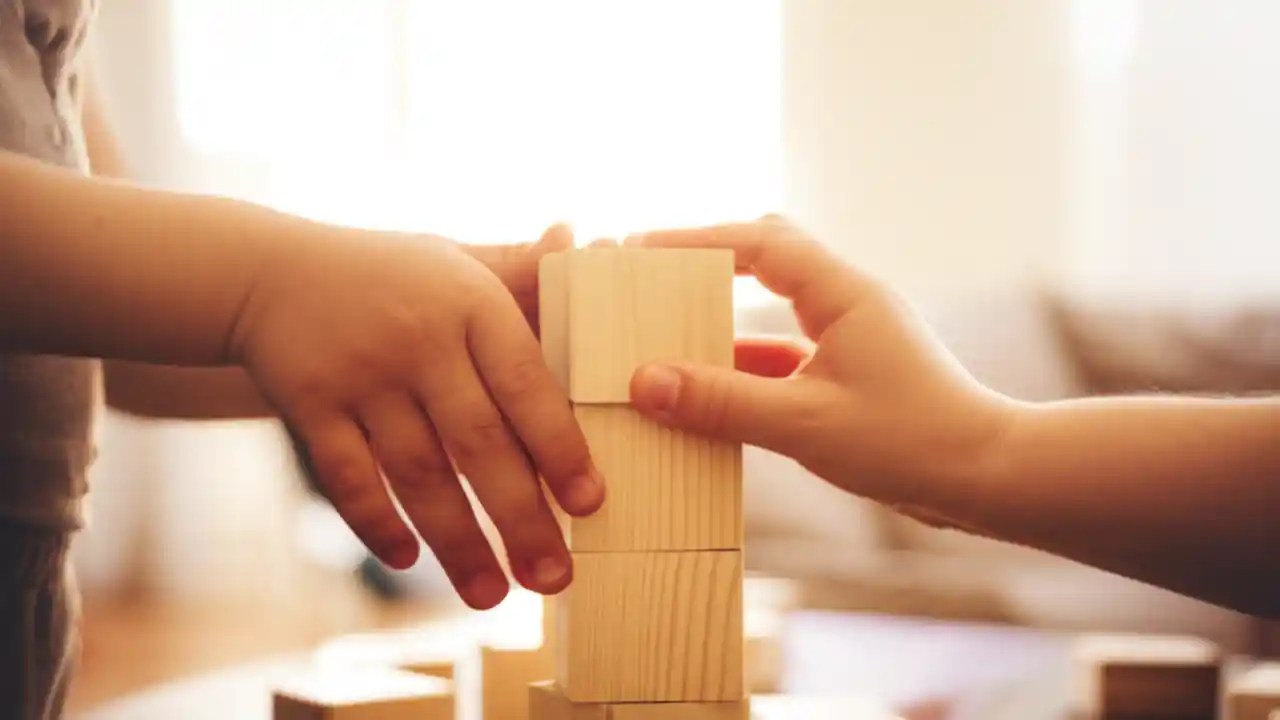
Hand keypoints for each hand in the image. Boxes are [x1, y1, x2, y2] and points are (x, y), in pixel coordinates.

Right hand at [230, 223, 602, 608]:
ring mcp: (361, 376)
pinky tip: (409, 559)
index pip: (527, 382)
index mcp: (469, 303)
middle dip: (521, 518)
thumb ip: (523, 267)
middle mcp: (418, 340)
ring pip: (416, 473)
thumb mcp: (459, 257)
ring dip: (457, 541)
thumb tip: (585, 243)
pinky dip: (377, 522)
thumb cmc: (392, 274)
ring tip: (492, 595)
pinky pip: (348, 477)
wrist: (270, 270)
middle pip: (478, 442)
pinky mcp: (310, 406)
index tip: (591, 504)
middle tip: (554, 578)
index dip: (560, 446)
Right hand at [627, 216, 1014, 512]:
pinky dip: (742, 372)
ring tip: (662, 342)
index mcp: (844, 294)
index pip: (760, 241)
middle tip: (652, 283)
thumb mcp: (804, 424)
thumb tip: (645, 381)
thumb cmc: (911, 442)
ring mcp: (849, 341)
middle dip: (707, 268)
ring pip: (770, 314)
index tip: (642, 251)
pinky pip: (782, 361)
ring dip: (721, 327)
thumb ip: (722, 402)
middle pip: (766, 259)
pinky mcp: (849, 378)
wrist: (990, 479)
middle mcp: (847, 305)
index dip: (698, 240)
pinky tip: (706, 396)